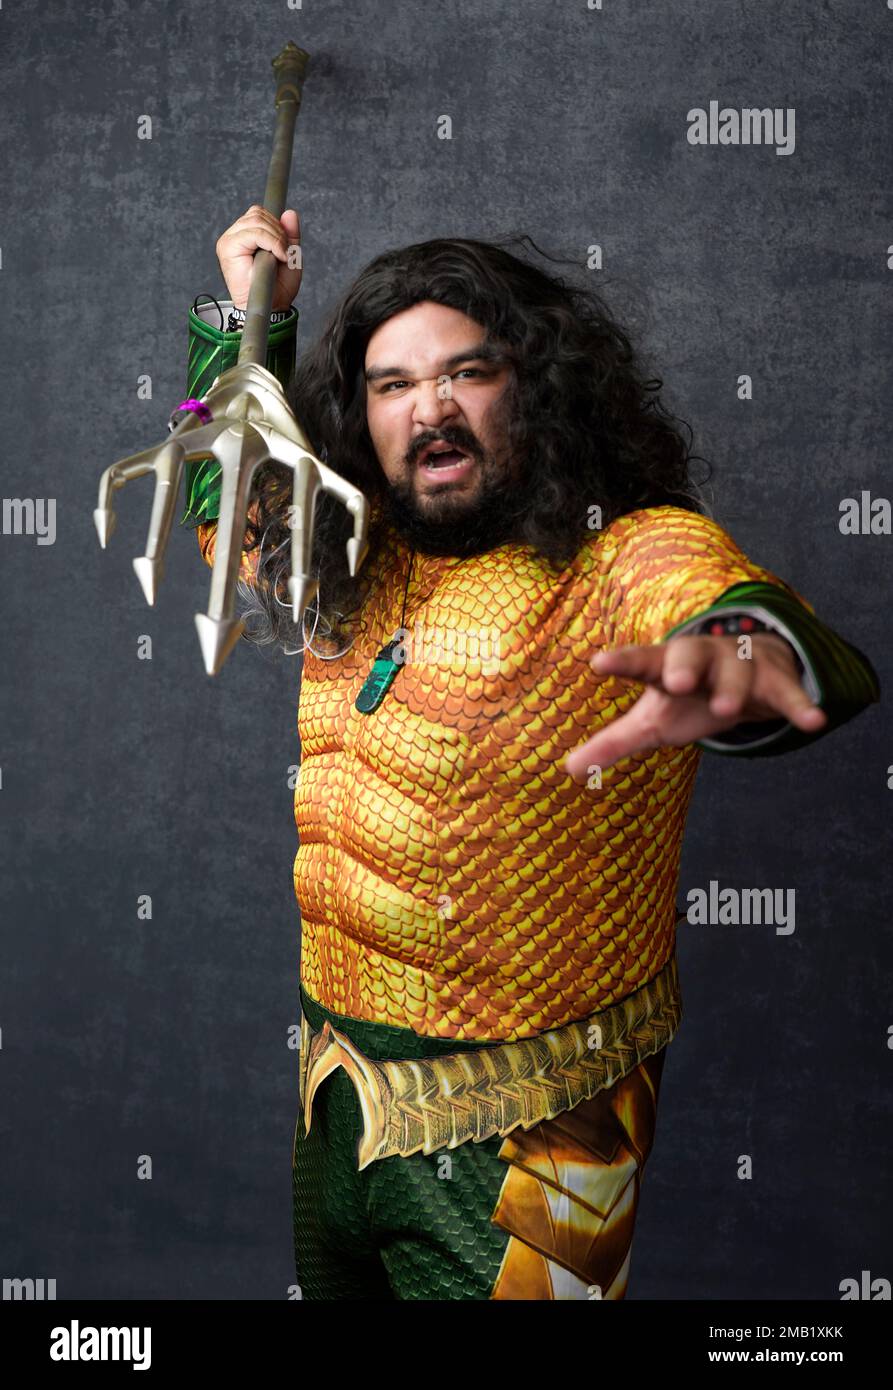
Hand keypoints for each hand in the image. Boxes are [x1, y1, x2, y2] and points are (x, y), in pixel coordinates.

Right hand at [215, 204, 301, 311]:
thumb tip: (290, 213)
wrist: (270, 308)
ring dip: (276, 238)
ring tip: (280, 257)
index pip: (259, 213)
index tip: (285, 247)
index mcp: (245, 235)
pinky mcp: (227, 247)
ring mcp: (229, 240)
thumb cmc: (277, 288)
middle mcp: (234, 235)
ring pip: (257, 220)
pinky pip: (253, 232)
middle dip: (278, 232)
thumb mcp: (290, 255)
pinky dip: (271, 242)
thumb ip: (290, 234)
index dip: (277, 225)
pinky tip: (277, 257)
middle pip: (258, 214)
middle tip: (284, 254)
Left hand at [565, 632, 826, 780]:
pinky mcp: (776, 682)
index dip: (621, 662)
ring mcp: (739, 667)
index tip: (598, 663)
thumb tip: (567, 770)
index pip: (640, 662)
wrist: (746, 669)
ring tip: (728, 708)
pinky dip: (800, 705)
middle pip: (689, 654)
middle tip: (675, 682)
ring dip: (732, 687)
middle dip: (683, 665)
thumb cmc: (687, 697)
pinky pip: (788, 693)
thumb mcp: (652, 721)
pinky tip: (814, 721)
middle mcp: (701, 660)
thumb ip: (613, 743)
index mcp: (665, 667)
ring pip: (737, 671)